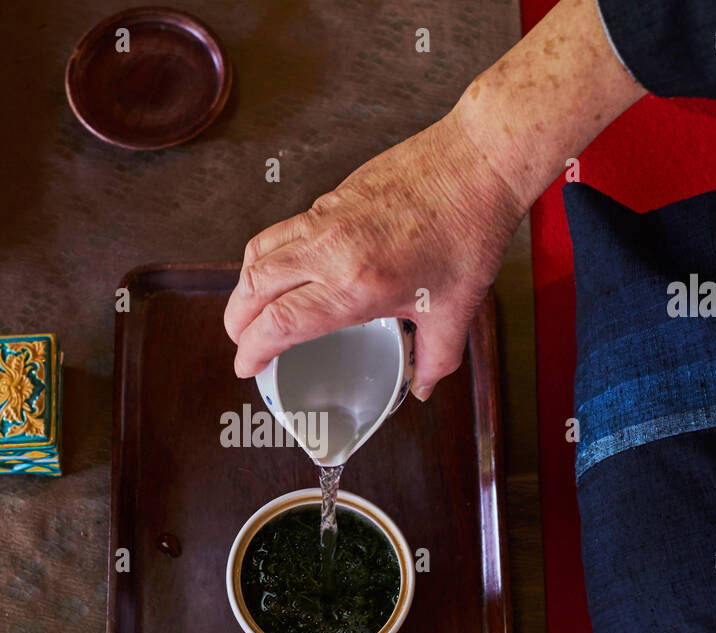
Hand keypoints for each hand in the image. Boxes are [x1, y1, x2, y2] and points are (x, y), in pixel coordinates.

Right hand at [223, 109, 524, 400]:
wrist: (478, 162)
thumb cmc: (469, 229)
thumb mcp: (457, 310)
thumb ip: (436, 358)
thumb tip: (423, 387)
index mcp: (356, 285)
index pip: (279, 323)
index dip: (252, 350)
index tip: (247, 366)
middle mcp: (330, 250)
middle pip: (254, 287)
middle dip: (237, 321)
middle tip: (242, 340)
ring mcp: (326, 217)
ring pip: (260, 252)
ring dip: (246, 285)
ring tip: (251, 306)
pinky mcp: (332, 196)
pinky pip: (283, 229)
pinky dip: (270, 254)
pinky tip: (286, 268)